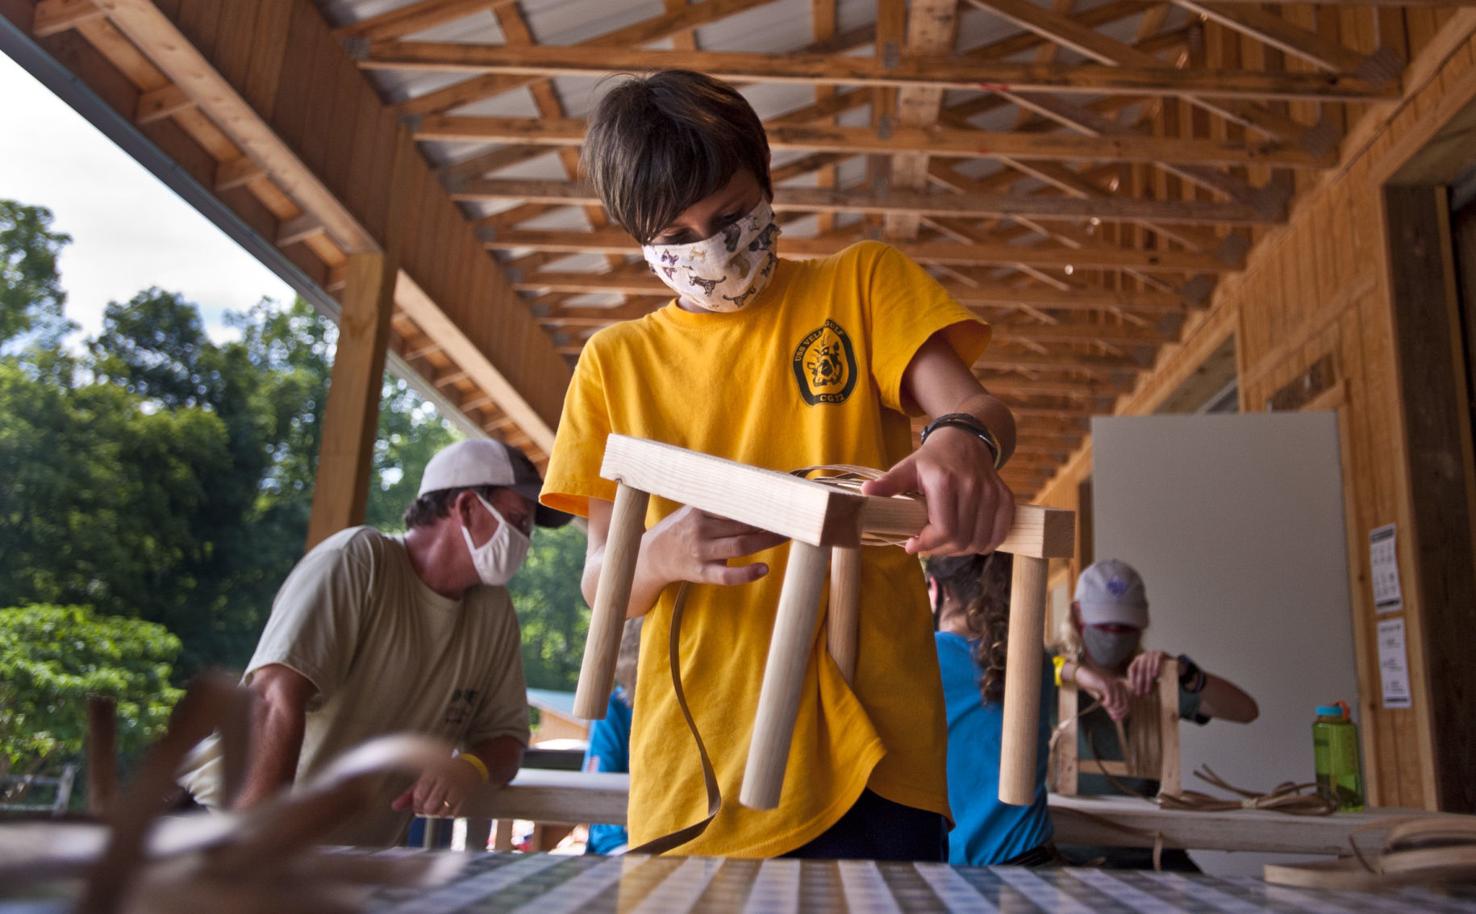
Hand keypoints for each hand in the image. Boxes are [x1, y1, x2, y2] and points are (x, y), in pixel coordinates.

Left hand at [391, 756, 483, 817]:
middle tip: (427, 807)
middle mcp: (445, 780)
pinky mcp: (465, 796)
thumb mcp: (426, 777)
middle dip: (426, 810)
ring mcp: (456, 788)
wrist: (470, 766)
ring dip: (437, 814)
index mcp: (433, 772)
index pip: (419, 795)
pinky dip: (448, 814)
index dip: (416, 804)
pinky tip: (447, 807)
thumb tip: (394, 806)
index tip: (418, 804)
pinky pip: (453, 813)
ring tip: (436, 807)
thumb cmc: (444, 772)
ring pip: (442, 812)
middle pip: (430, 806)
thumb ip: (409, 793)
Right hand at [643, 506, 787, 587]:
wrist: (653, 556)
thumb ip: (720, 502)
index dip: (759, 502)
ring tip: (786, 536)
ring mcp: (701, 553)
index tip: (780, 498)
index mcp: (700, 510)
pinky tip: (764, 570)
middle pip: (742, 524)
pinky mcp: (702, 573)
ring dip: (766, 541)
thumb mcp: (695, 509)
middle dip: (769, 521)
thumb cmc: (683, 528)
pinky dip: (746, 574)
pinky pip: (726, 576)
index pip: (735, 503)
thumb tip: (758, 486)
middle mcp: (700, 530)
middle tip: (792, 517)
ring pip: (739, 546)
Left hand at [861, 426, 1014, 554]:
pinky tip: (968, 538)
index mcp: (945, 482)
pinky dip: (984, 543)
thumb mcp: (908, 467)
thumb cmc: (932, 458)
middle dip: (941, 550)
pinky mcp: (1005, 498)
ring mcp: (992, 493)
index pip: (943, 530)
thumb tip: (864, 492)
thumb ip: (888, 483)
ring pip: (980, 542)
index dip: (927, 545)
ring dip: (961, 549)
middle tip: (927, 545)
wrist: (966, 439)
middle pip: (961, 540)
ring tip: (945, 541)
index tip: (912, 545)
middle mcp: (972, 487)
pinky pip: (999, 534)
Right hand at [1074, 665, 1132, 721]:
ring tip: (1105, 707)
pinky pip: (1110, 700)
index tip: (1115, 718)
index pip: (1128, 704)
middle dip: (1118, 713)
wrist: (1084, 675)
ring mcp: (1114, 685)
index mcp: (1122, 688)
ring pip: (1118, 704)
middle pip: (1125, 706)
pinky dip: (1106, 704)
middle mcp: (1121, 686)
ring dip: (1112, 709)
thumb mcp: (1104, 697)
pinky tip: (1102, 702)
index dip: (1123, 714)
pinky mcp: (1106, 685)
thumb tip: (1117, 719)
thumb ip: (1111, 707)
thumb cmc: (1094, 686)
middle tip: (1111, 716)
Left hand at [1126, 650, 1168, 696]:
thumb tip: (1134, 691)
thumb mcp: (1148, 674)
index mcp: (1138, 660)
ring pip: (1148, 667)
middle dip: (1140, 683)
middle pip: (1140, 670)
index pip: (1132, 669)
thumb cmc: (1158, 671)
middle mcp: (1143, 656)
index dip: (1131, 679)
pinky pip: (1157, 660)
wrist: (1173, 663)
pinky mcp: (1160, 653)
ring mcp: (1152, 653)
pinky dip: (1155, 667)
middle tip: (1140, 693)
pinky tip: (1155, 676)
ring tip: (1148, 690)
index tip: (1133, 689)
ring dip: (1147, 680)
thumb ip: (1142, 679)